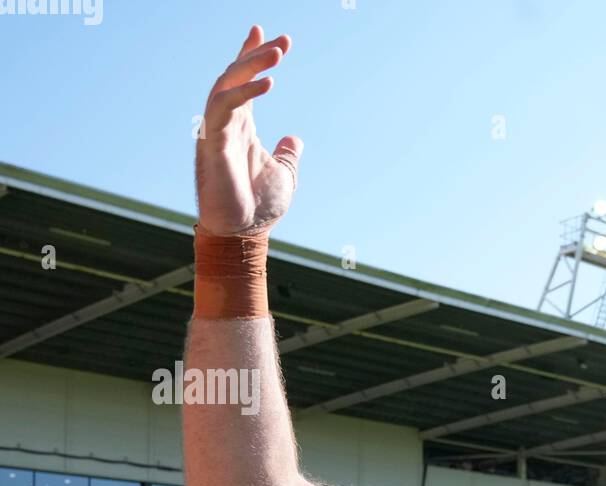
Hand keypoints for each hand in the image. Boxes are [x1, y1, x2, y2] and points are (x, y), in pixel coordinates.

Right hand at [196, 26, 301, 234]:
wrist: (242, 234)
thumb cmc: (258, 207)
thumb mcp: (284, 175)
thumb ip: (287, 154)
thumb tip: (294, 138)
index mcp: (241, 125)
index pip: (244, 81)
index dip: (252, 56)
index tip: (269, 32)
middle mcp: (226, 121)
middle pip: (236, 75)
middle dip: (256, 54)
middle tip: (283, 41)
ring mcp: (217, 129)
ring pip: (227, 83)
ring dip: (250, 65)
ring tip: (277, 52)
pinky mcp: (212, 141)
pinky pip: (224, 107)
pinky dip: (244, 92)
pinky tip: (268, 83)